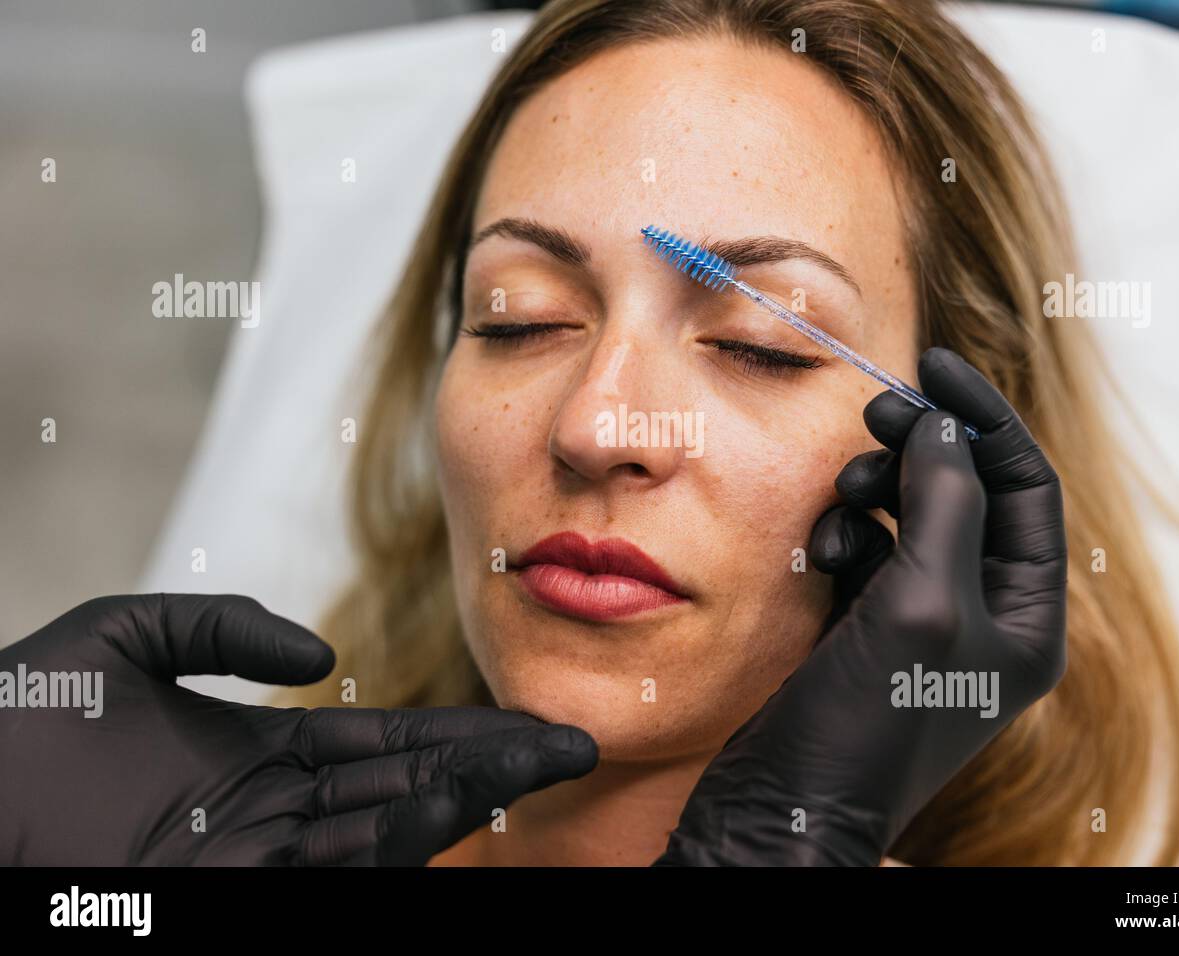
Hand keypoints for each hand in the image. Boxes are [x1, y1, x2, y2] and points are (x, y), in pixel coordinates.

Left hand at [0, 593, 596, 864]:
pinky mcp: (225, 891)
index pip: (383, 743)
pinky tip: (443, 808)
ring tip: (535, 763)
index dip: (457, 732)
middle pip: (404, 786)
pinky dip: (392, 839)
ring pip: (382, 830)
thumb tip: (322, 660)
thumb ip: (221, 628)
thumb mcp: (119, 641)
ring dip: (461, 799)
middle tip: (571, 744)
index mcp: (258, 756)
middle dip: (489, 767)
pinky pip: (326, 866)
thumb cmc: (9, 724)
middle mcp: (272, 812)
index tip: (525, 722)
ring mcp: (253, 859)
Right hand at [656, 347, 1067, 865]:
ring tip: (840, 496)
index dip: (984, 419)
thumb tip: (943, 427)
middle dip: (920, 449)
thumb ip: (942, 504)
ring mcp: (923, 624)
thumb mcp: (919, 602)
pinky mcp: (868, 631)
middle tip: (873, 409)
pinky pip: (868, 553)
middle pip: (966, 494)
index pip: (1025, 488)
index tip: (931, 365)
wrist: (784, 807)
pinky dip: (844, 535)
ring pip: (911, 518)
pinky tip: (820, 547)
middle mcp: (983, 617)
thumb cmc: (865, 723)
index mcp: (1025, 617)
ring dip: (874, 492)